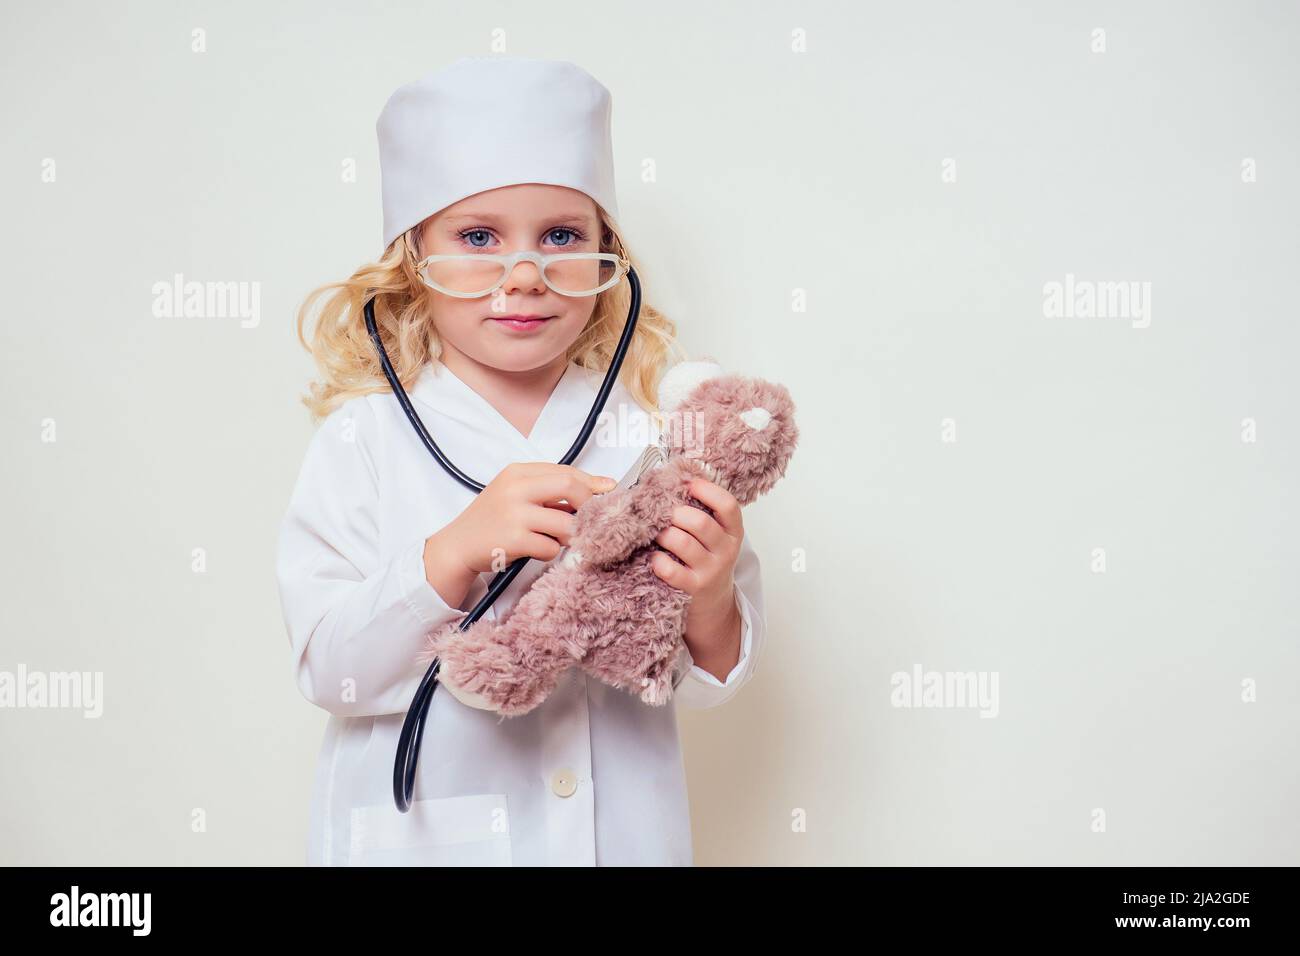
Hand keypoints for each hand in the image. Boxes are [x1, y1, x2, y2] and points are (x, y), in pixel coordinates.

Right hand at [425, 463, 615, 605]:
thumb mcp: (515, 494)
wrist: (457, 546)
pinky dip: (550, 552)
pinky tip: (535, 550)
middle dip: (588, 505)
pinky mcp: (513, 539)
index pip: (566, 471)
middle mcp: (515, 488)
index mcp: (517, 472)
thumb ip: (550, 490)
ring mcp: (513, 513)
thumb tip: (601, 487)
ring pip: (566, 523)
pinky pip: (551, 547)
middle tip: (589, 520)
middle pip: (571, 487)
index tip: (607, 492)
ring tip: (554, 538)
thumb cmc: (492, 521)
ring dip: (568, 535)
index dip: (592, 483)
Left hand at [649, 476, 744, 678]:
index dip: (708, 490)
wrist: (713, 605)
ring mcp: (711, 570)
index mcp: (733, 532)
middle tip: (663, 514)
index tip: (689, 484)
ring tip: (657, 534)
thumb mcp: (716, 538)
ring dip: (663, 534)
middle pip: (700, 522)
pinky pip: (670, 569)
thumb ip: (705, 513)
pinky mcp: (694, 588)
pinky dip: (658, 561)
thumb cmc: (707, 562)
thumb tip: (676, 479)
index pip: (729, 505)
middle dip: (675, 513)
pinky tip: (656, 558)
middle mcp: (726, 550)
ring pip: (682, 542)